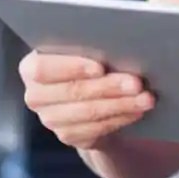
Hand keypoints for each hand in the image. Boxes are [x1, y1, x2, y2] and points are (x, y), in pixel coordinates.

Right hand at [18, 51, 154, 150]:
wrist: (89, 94)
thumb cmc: (88, 59)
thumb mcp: (86, 49)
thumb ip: (91, 44)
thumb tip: (119, 41)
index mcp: (32, 67)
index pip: (43, 68)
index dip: (71, 68)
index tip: (100, 67)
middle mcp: (36, 95)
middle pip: (72, 91)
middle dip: (108, 86)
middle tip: (137, 82)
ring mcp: (51, 119)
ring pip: (88, 113)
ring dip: (121, 104)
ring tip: (146, 98)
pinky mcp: (69, 136)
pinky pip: (96, 129)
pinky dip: (120, 118)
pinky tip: (137, 110)